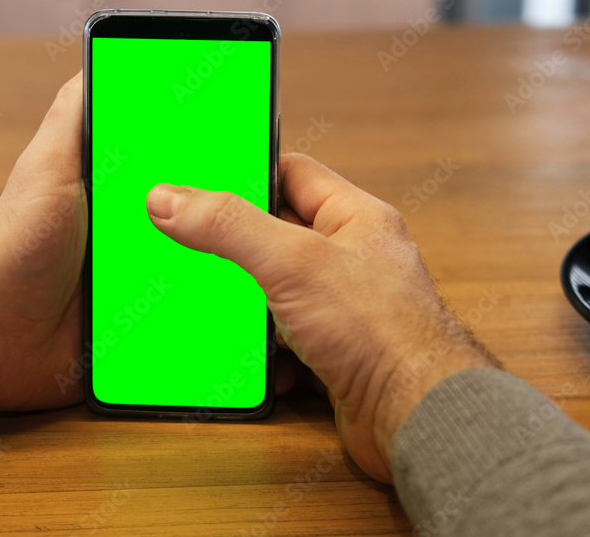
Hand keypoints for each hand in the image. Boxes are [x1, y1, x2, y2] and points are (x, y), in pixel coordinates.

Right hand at [145, 154, 497, 482]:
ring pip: (276, 294)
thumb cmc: (385, 332)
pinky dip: (263, 352)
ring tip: (218, 308)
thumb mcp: (293, 262)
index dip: (246, 171)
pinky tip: (254, 360)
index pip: (291, 172)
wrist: (419, 418)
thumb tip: (170, 198)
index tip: (200, 178)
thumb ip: (229, 226)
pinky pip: (283, 343)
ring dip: (247, 307)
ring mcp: (343, 309)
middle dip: (236, 249)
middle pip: (276, 237)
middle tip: (195, 247)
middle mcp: (351, 259)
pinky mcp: (333, 355)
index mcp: (354, 218)